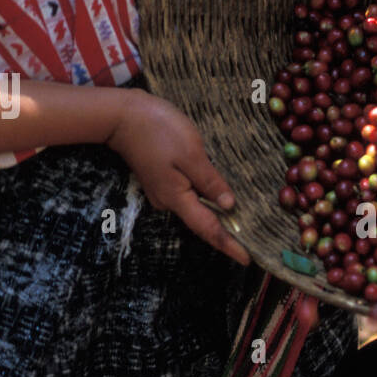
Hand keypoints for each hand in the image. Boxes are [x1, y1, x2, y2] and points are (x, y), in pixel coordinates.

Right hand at [107, 88, 249, 265]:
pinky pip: (189, 195)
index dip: (229, 245)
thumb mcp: (191, 154)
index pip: (208, 228)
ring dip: (218, 215)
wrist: (122, 116)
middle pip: (203, 222)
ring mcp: (164, 191)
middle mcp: (169, 201)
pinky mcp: (162, 180)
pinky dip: (207, 199)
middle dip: (227, 232)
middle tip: (255, 240)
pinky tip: (221, 196)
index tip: (247, 260)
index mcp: (176, 198)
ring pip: (196, 208)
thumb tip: (229, 206)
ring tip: (244, 221)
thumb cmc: (157, 130)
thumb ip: (210, 182)